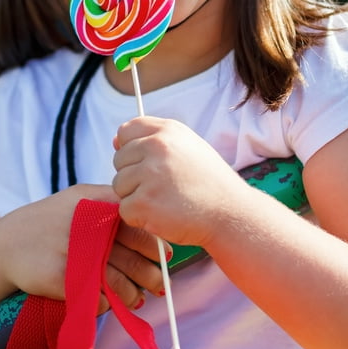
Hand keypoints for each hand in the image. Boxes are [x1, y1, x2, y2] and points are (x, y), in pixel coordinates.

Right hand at [0, 184, 166, 312]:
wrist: (8, 243)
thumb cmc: (53, 219)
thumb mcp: (80, 199)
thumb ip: (111, 204)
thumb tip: (151, 222)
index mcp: (94, 202)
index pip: (136, 223)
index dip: (154, 243)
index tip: (165, 255)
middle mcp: (85, 224)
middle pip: (131, 255)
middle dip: (151, 274)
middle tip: (160, 284)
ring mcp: (72, 251)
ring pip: (117, 281)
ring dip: (132, 295)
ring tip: (138, 299)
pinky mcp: (60, 277)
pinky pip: (94, 298)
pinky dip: (105, 304)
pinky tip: (108, 303)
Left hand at [112, 116, 244, 245]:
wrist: (231, 214)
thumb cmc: (209, 182)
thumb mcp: (187, 147)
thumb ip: (153, 139)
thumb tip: (116, 141)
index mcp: (167, 131)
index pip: (126, 131)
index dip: (130, 148)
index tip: (144, 163)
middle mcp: (157, 147)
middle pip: (119, 160)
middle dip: (133, 176)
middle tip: (160, 188)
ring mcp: (149, 174)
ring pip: (118, 185)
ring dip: (135, 197)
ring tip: (163, 201)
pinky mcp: (144, 202)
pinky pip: (124, 209)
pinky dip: (139, 218)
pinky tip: (162, 215)